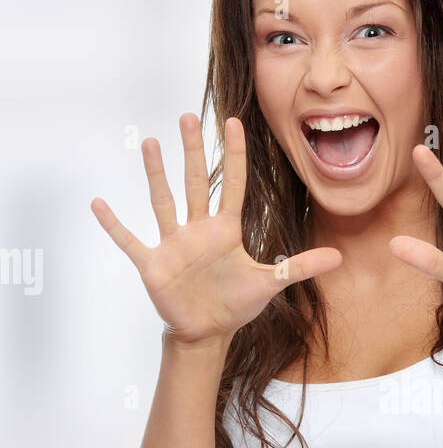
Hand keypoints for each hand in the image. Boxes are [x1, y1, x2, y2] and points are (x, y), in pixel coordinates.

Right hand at [91, 115, 341, 343]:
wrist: (208, 332)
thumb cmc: (236, 304)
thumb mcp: (270, 284)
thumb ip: (300, 267)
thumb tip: (339, 257)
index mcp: (225, 230)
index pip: (231, 184)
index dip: (233, 155)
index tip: (234, 122)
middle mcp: (197, 230)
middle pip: (194, 182)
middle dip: (192, 151)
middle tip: (188, 116)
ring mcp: (173, 244)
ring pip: (163, 202)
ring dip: (156, 174)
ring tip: (149, 143)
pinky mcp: (153, 264)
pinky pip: (130, 240)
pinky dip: (114, 225)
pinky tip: (98, 203)